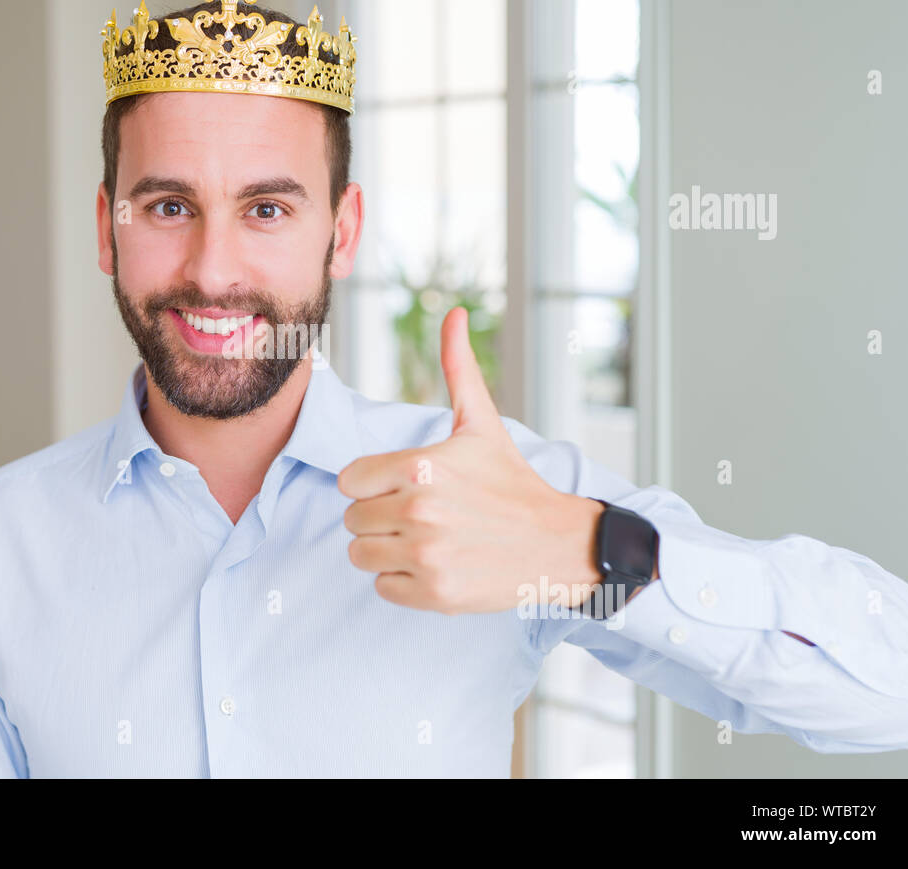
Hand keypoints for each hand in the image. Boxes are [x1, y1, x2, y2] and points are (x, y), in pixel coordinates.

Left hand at [337, 307, 605, 614]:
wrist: (559, 544)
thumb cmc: (511, 482)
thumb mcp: (482, 424)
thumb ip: (458, 369)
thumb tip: (455, 313)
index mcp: (421, 465)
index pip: (348, 481)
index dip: (371, 484)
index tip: (402, 486)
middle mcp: (419, 510)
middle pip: (352, 519)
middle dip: (379, 517)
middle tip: (419, 515)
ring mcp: (426, 555)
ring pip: (360, 554)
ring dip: (385, 550)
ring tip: (425, 540)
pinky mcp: (433, 593)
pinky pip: (381, 587)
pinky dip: (402, 581)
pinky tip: (435, 565)